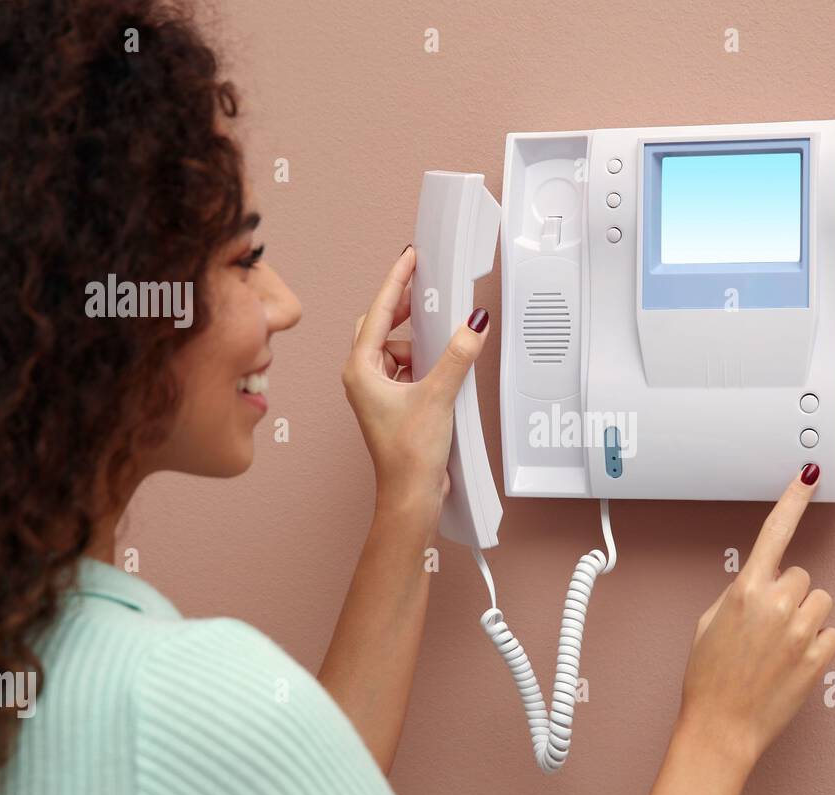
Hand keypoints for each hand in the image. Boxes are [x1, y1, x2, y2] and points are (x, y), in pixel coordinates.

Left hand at [341, 245, 489, 519]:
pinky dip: (425, 364)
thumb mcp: (438, 396)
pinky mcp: (393, 404)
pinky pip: (407, 369)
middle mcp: (363, 378)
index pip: (379, 312)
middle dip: (406, 310)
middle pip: (382, 326)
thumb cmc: (408, 455)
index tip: (409, 258)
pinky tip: (444, 369)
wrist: (411, 495)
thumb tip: (473, 324)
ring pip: (397, 349)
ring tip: (445, 346)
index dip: (396, 281)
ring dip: (421, 344)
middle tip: (429, 291)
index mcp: (360, 370)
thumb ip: (457, 356)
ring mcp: (377, 392)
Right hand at [677, 464, 834, 770]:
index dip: (792, 499)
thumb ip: (739, 595)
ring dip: (805, 618)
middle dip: (788, 594)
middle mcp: (776, 605)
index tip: (807, 475)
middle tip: (767, 625)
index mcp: (745, 591)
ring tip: (780, 646)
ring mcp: (801, 632)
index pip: (775, 532)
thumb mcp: (709, 624)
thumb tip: (758, 585)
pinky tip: (792, 663)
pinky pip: (830, 635)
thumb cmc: (708, 680)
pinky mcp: (819, 658)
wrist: (720, 728)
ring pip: (820, 602)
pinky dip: (816, 646)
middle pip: (801, 576)